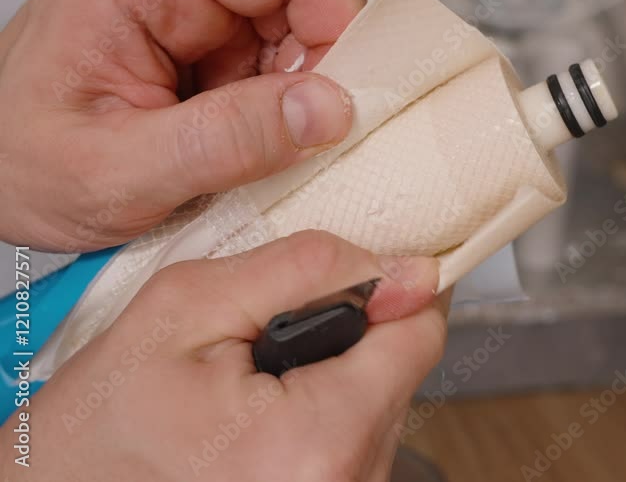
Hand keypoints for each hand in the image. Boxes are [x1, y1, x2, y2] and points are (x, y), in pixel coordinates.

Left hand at [0, 0, 366, 251]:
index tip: (339, 98)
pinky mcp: (213, 40)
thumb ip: (224, 143)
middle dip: (324, 63)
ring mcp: (197, 5)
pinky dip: (287, 108)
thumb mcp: (114, 173)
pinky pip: (286, 57)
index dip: (336, 20)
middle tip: (300, 132)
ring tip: (258, 146)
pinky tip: (250, 143)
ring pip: (306, 23)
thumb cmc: (18, 162)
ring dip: (304, 91)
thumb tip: (327, 110)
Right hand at [1, 230, 446, 480]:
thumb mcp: (189, 307)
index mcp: (317, 437)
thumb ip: (306, 270)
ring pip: (385, 403)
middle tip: (274, 334)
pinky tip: (268, 409)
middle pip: (404, 370)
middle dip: (355, 332)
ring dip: (339, 374)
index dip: (396, 289)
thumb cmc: (103, 423)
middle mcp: (345, 480)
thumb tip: (402, 265)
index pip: (422, 334)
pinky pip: (361, 438)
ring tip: (260, 378)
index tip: (361, 274)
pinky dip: (326, 412)